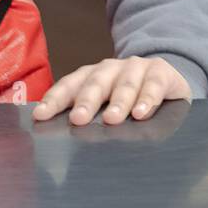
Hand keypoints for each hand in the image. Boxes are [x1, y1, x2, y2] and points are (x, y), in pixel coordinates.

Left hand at [32, 57, 191, 124]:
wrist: (167, 79)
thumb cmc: (129, 100)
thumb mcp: (106, 106)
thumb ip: (89, 117)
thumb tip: (60, 139)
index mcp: (91, 76)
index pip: (69, 86)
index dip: (54, 100)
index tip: (40, 116)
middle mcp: (110, 69)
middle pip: (95, 83)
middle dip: (86, 101)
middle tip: (78, 119)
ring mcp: (135, 68)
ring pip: (124, 84)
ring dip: (118, 102)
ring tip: (112, 119)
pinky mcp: (160, 73)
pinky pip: (153, 84)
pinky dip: (148, 98)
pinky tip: (142, 113)